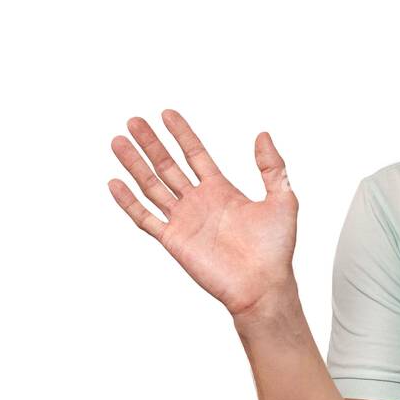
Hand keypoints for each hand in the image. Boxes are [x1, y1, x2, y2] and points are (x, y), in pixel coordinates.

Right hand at [108, 109, 298, 317]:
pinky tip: (115, 182)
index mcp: (222, 190)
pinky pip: (145, 218)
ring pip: (152, 186)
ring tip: (119, 141)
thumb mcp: (283, 199)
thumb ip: (273, 166)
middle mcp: (199, 202)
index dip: (181, 134)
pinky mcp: (173, 240)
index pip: (195, 154)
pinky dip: (128, 201)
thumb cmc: (276, 249)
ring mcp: (184, 220)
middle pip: (168, 165)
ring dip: (135, 164)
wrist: (263, 285)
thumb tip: (262, 135)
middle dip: (151, 143)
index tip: (167, 114)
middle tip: (134, 121)